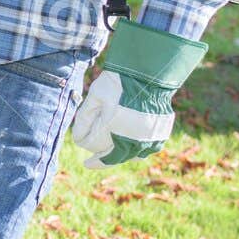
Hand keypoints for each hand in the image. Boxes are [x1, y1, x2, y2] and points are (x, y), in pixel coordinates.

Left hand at [70, 19, 205, 168]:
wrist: (148, 74)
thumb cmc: (118, 82)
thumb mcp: (95, 96)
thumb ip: (86, 117)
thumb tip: (79, 135)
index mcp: (113, 129)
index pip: (93, 145)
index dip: (84, 143)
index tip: (80, 144)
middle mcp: (132, 138)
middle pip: (113, 156)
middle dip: (101, 160)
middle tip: (91, 164)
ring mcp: (148, 138)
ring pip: (131, 156)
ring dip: (120, 156)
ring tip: (110, 156)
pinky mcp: (159, 134)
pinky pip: (147, 150)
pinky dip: (137, 151)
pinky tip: (130, 149)